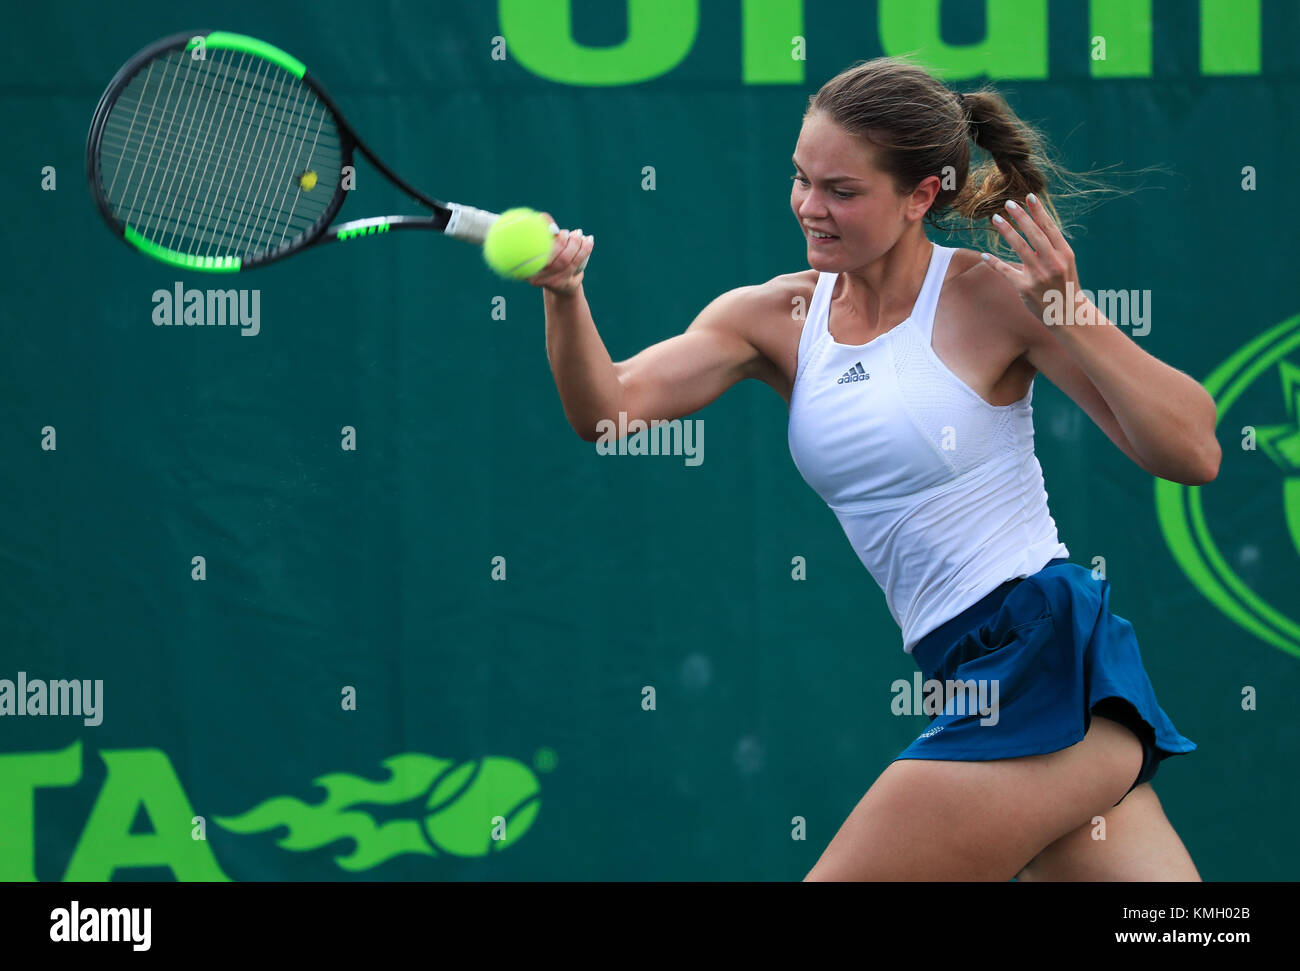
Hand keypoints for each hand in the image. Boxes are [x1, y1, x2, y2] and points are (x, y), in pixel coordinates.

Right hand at [527, 212, 594, 296]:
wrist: (560, 287)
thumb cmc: (549, 260)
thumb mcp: (542, 248)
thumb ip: (542, 235)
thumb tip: (542, 217)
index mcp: (524, 267)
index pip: (530, 253)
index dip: (543, 239)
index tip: (553, 227)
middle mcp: (536, 278)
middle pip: (549, 259)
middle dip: (560, 241)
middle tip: (567, 232)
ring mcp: (552, 282)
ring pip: (564, 261)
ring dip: (574, 244)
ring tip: (579, 233)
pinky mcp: (566, 284)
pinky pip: (576, 264)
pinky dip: (584, 250)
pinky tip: (589, 240)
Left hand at [982, 196, 1081, 323]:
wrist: (1067, 313)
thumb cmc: (1063, 284)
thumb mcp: (1064, 262)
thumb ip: (1051, 246)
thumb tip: (1033, 225)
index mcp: (1064, 253)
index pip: (1050, 228)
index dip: (1039, 212)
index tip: (1029, 196)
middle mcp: (1053, 262)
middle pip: (1035, 235)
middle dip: (1021, 217)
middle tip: (1009, 203)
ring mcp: (1039, 275)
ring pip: (1020, 248)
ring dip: (1007, 231)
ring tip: (996, 218)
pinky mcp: (1025, 288)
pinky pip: (1006, 271)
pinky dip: (995, 262)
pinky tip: (985, 254)